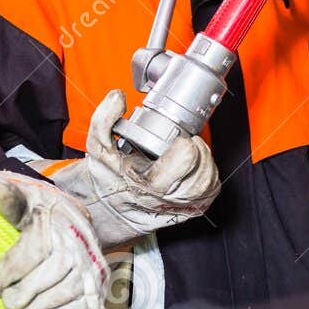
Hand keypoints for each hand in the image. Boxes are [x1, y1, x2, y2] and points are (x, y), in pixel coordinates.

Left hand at [0, 172, 109, 308]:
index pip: (26, 256)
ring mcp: (91, 273)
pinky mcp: (98, 294)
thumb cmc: (42, 213)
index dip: (3, 276)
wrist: (75, 223)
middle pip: (37, 284)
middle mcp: (77, 249)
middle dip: (14, 297)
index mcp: (56, 225)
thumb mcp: (24, 197)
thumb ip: (8, 195)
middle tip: (8, 298)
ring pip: (54, 302)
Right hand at [51, 89, 220, 248]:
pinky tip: (196, 164)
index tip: (183, 139)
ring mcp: (178, 206)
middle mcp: (163, 199)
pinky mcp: (189, 210)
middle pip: (198, 181)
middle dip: (200, 155)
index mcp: (143, 183)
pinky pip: (210, 192)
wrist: (110, 207)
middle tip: (190, 142)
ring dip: (206, 163)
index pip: (176, 171)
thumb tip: (117, 98)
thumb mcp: (98, 147)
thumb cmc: (108, 177)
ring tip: (194, 150)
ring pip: (207, 185)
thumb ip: (104, 119)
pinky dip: (209, 175)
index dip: (185, 150)